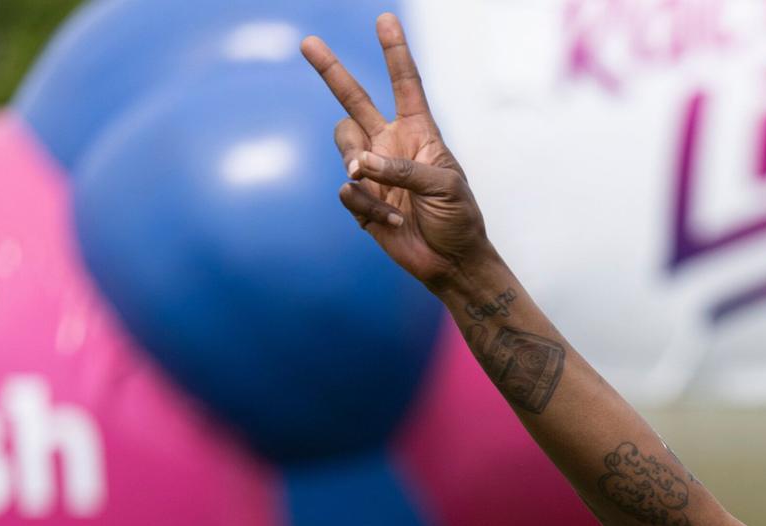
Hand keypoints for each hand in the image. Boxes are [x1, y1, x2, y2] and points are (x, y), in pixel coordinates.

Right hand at [301, 13, 491, 288]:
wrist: (450, 261)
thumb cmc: (458, 219)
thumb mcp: (444, 186)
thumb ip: (403, 169)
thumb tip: (359, 164)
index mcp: (419, 134)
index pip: (404, 85)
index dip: (395, 53)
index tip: (386, 19)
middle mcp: (390, 145)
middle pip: (353, 100)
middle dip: (331, 72)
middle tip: (308, 42)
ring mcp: (372, 171)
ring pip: (344, 146)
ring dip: (358, 165)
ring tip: (378, 187)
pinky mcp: (360, 200)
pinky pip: (348, 191)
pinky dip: (370, 207)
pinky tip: (394, 222)